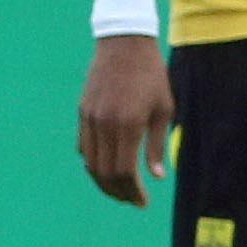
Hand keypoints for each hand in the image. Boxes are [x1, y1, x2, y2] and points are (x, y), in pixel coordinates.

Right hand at [76, 33, 175, 206]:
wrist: (123, 44)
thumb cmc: (151, 76)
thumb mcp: (164, 109)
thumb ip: (157, 144)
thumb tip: (156, 176)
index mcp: (128, 125)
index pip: (124, 172)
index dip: (133, 192)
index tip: (142, 202)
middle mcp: (105, 125)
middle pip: (105, 173)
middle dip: (118, 192)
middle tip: (131, 200)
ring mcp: (89, 119)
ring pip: (90, 163)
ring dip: (104, 181)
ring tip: (119, 189)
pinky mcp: (82, 113)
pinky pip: (83, 147)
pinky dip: (93, 163)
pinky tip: (106, 166)